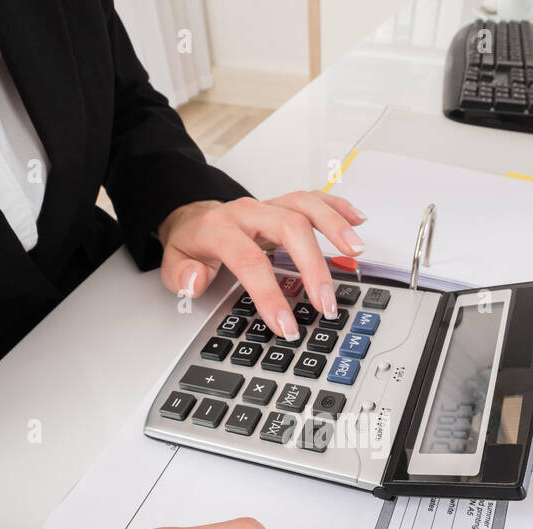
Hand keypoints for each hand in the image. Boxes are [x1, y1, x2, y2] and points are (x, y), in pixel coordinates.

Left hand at [157, 192, 366, 341]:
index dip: (270, 295)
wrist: (194, 217)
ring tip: (356, 251)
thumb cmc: (191, 243)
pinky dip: (339, 208)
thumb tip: (196, 280)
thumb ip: (182, 276)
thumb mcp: (173, 264)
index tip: (286, 325)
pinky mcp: (284, 205)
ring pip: (306, 206)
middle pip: (289, 228)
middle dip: (313, 267)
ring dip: (335, 227)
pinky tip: (358, 221)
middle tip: (325, 303)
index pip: (250, 261)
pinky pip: (316, 199)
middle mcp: (249, 212)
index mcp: (220, 228)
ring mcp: (269, 206)